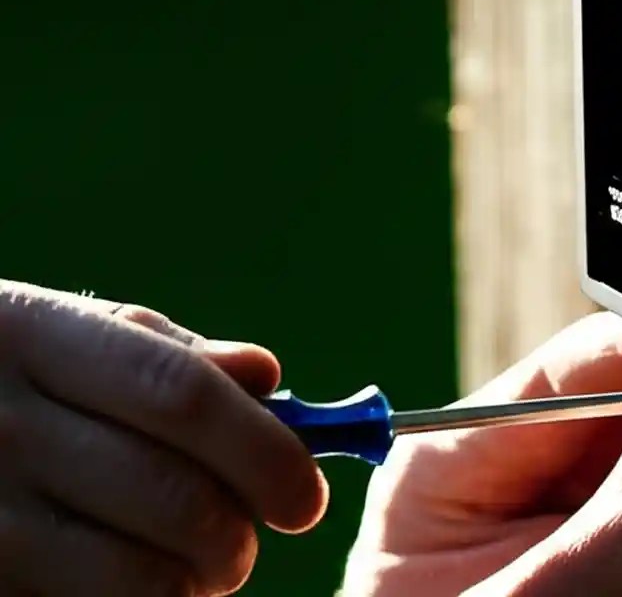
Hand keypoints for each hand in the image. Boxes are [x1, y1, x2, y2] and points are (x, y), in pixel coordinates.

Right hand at [0, 280, 327, 595]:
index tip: (304, 495)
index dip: (265, 450)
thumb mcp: (61, 338)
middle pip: (171, 495)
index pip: (182, 395)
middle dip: (238, 533)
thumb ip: (165, 357)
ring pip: (134, 577)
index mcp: (31, 335)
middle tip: (249, 541)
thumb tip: (267, 379)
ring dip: (192, 584)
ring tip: (194, 567)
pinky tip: (127, 583)